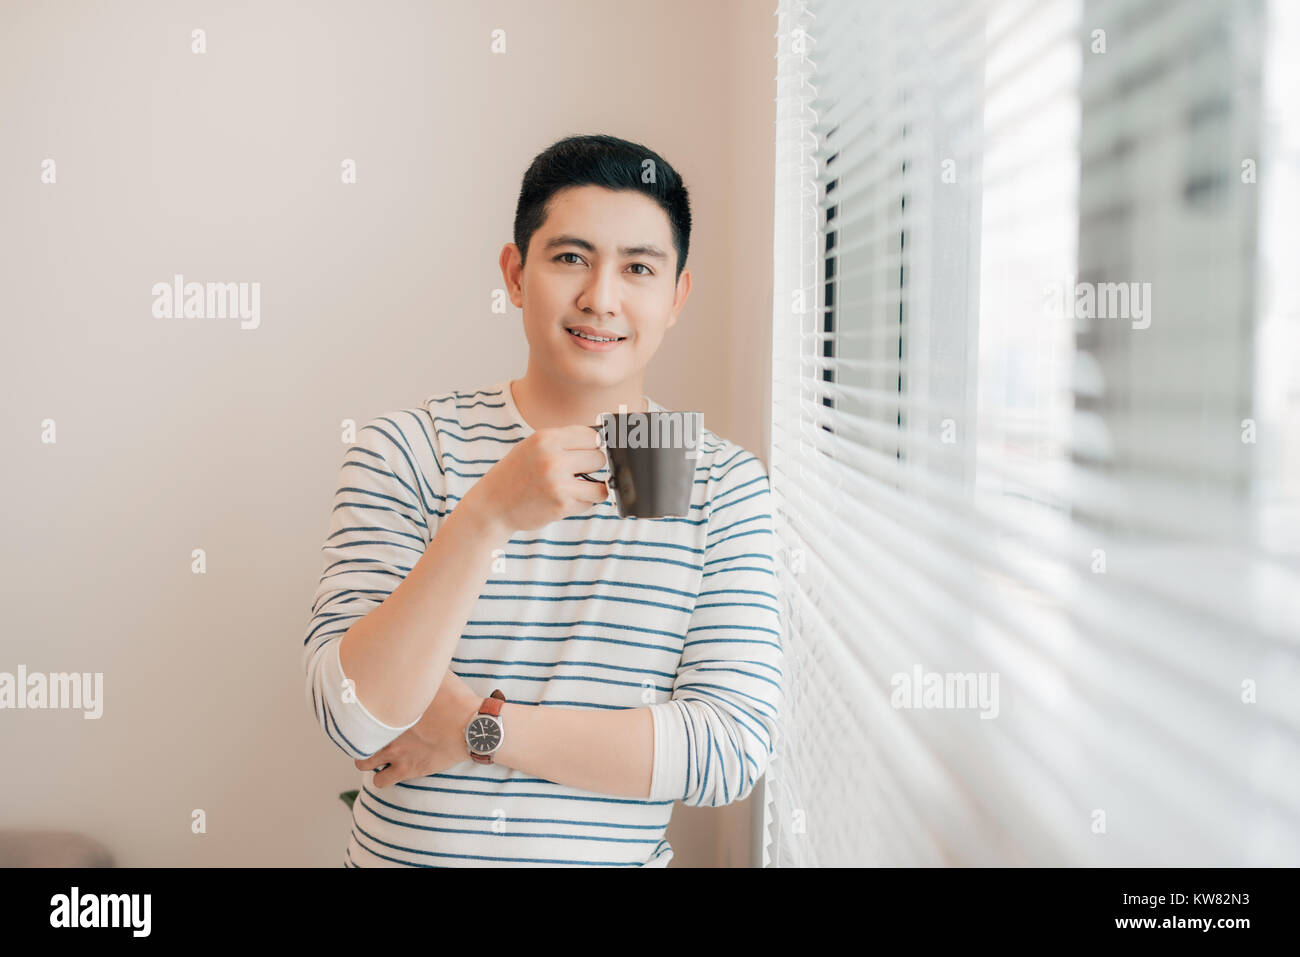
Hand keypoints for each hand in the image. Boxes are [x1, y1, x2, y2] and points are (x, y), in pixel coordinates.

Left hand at [354, 670, 483, 787]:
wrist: (472, 727)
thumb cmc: (457, 699)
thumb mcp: (438, 674)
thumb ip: (423, 666)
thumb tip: (419, 652)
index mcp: (391, 708)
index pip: (360, 707)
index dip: (361, 708)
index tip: (367, 708)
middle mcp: (387, 731)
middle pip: (355, 736)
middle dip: (360, 733)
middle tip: (371, 731)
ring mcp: (395, 753)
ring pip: (363, 762)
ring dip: (367, 758)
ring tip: (376, 753)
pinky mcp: (407, 770)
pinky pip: (381, 782)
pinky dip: (382, 778)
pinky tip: (389, 770)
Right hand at [462, 425, 608, 535]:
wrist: (492, 505)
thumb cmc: (516, 474)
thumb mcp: (533, 447)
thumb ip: (563, 442)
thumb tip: (602, 440)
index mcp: (545, 438)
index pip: (592, 436)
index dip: (592, 445)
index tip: (587, 452)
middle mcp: (552, 458)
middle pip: (599, 458)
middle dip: (591, 466)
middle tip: (575, 472)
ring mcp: (558, 483)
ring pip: (601, 485)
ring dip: (592, 488)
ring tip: (575, 487)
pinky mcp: (561, 505)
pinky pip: (590, 502)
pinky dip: (582, 503)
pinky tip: (564, 499)